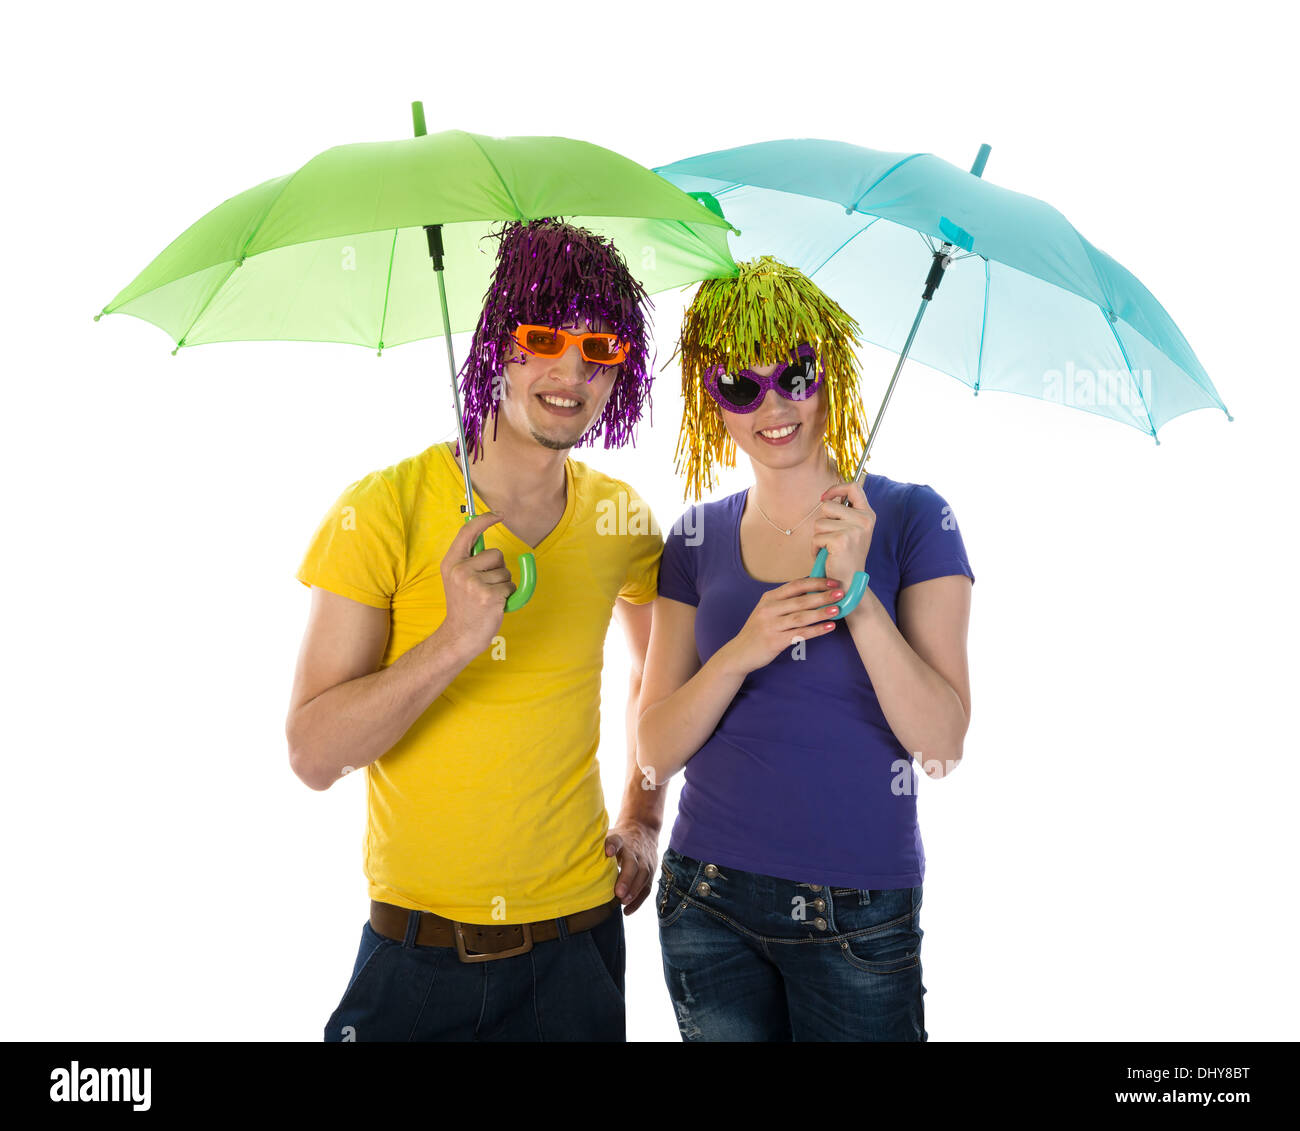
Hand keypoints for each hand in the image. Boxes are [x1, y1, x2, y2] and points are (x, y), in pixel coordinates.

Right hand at [437, 512, 514, 656]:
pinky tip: (494, 606)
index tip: (499, 515)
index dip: (484, 520)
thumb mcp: (457, 579)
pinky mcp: (489, 596)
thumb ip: (469, 560)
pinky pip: (511, 586)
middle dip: (498, 569)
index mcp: (451, 563)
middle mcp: (460, 570)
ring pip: (506, 572)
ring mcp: (474, 583)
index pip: (468, 532)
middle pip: (496, 554)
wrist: (460, 635)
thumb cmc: (464, 606)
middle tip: (484, 587)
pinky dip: (508, 596)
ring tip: (488, 598)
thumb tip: (487, 540)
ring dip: (503, 585)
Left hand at [604, 820, 660, 913]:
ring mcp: (644, 861)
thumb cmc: (618, 841)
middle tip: (618, 892)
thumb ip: (596, 847)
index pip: (617, 840)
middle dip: (627, 878)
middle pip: (633, 863)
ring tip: (623, 901)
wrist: (642, 831)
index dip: (613, 845)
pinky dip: (638, 901)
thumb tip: (573, 859)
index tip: (608, 852)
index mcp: (621, 840)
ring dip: (634, 890)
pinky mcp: (651, 872)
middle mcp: (634, 850)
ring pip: (643, 875)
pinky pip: (647, 887)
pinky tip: (627, 910)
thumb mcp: (608, 837)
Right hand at [722, 576, 846, 674]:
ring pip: (801, 617)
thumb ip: (785, 602)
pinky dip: (816, 630)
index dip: (815, 583)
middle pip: (800, 600)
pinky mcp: (774, 641)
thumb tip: (814, 592)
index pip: (795, 585)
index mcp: (768, 598)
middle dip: (822, 596)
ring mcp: (770, 625)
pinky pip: (800, 634)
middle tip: (841, 593)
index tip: (832, 582)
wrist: (739, 653)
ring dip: (821, 612)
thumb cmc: (758, 631)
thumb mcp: (767, 611)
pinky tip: (829, 627)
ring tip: (837, 609)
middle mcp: (768, 609)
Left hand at [811, 480, 874, 592]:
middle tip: (831, 538)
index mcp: (868, 515)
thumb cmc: (846, 557)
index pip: (854, 487)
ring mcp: (854, 530)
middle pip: (827, 506)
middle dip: (823, 522)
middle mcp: (864, 520)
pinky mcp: (841, 540)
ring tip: (829, 549)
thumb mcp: (851, 530)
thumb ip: (845, 513)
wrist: (850, 582)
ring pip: (819, 523)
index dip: (836, 488)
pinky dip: (815, 548)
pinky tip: (826, 557)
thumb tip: (826, 497)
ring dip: (818, 537)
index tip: (824, 497)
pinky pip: (816, 537)